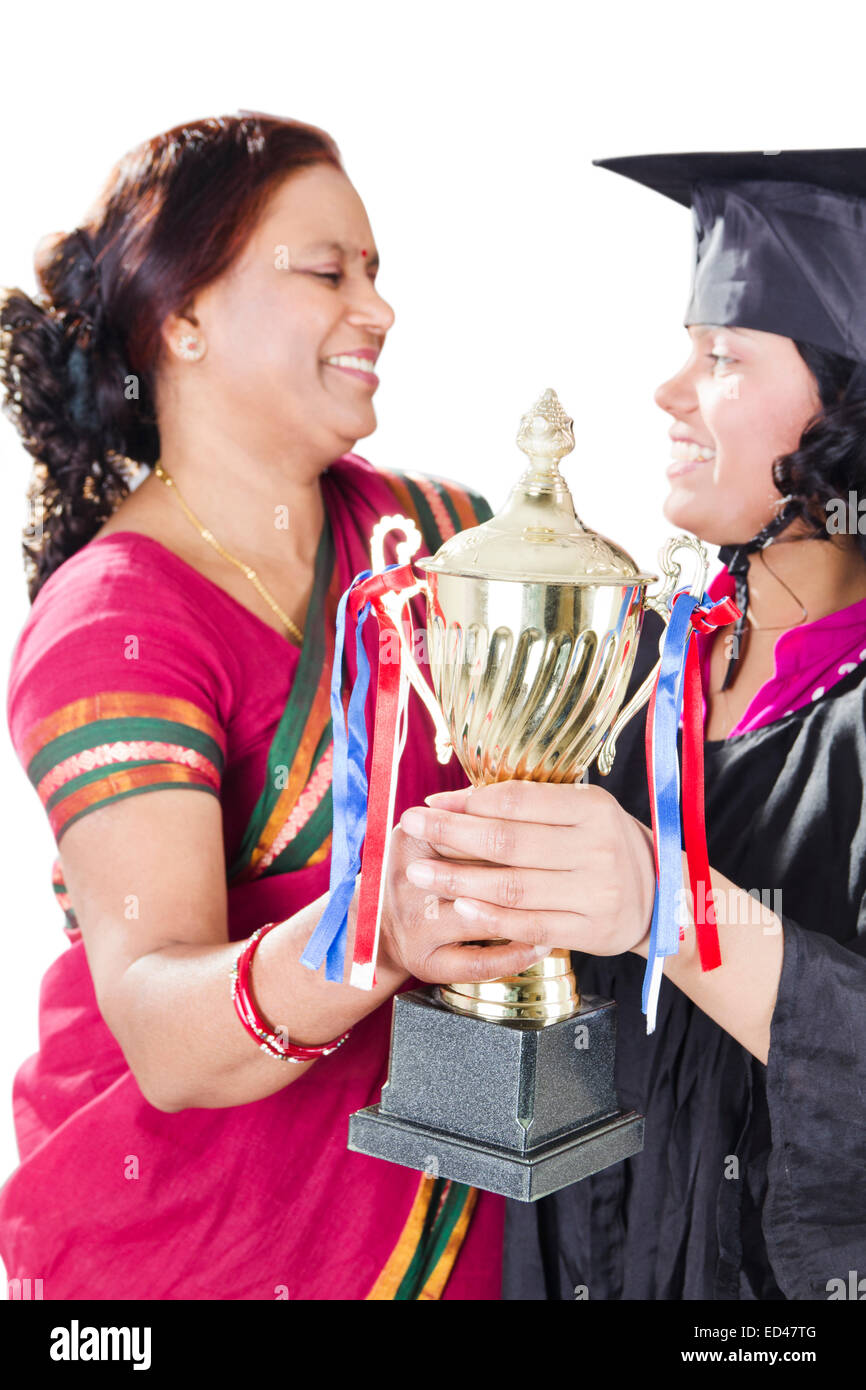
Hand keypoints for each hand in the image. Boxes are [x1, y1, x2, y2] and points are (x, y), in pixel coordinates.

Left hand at [389, 779, 656, 963]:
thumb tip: (453, 801)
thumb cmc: (604, 845)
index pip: (519, 800)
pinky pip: (531, 924)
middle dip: (451, 834)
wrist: (663, 897)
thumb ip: (526, 806)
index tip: (431, 803)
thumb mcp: (579, 812)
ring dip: (458, 877)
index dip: (469, 801)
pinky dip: (492, 916)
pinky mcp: (593, 930)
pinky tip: (460, 905)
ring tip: (420, 871)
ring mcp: (597, 892)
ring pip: (514, 885)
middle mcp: (597, 847)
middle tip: (410, 828)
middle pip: (509, 841)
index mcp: (593, 807)